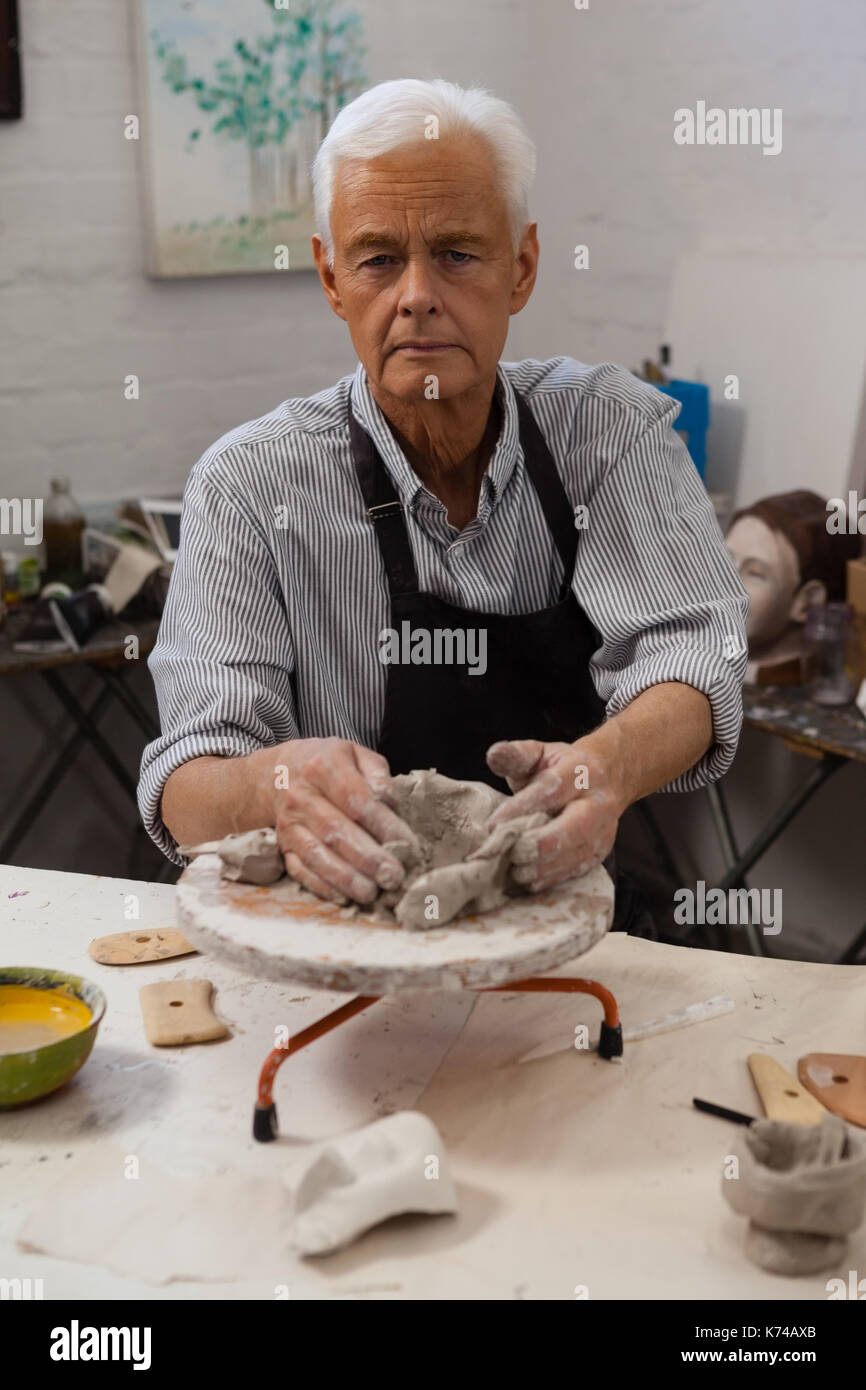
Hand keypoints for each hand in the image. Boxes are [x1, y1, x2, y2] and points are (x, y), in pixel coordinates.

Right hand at [270, 738, 414, 905]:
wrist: (280, 771)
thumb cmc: (329, 764)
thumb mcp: (356, 754)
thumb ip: (377, 774)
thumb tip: (389, 803)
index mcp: (323, 767)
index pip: (357, 801)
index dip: (383, 825)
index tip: (407, 844)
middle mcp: (301, 796)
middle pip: (336, 831)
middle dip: (368, 858)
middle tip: (393, 876)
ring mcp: (288, 823)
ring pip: (317, 855)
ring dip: (346, 878)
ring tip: (372, 893)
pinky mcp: (283, 845)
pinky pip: (300, 870)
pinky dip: (322, 886)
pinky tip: (344, 897)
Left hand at [486, 738, 624, 891]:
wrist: (607, 776)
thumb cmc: (562, 767)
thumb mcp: (539, 753)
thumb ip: (516, 754)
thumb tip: (494, 755)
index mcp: (581, 771)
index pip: (552, 789)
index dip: (523, 807)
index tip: (494, 825)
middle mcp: (598, 801)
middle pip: (577, 825)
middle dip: (543, 843)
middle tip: (512, 853)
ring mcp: (604, 828)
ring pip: (579, 852)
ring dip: (545, 866)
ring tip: (515, 871)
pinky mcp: (601, 850)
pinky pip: (579, 868)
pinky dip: (552, 878)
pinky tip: (529, 881)